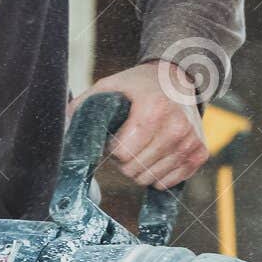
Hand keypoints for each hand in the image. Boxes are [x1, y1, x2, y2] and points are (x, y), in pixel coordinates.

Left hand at [69, 61, 208, 187]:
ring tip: (142, 147)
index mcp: (153, 110)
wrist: (178, 80)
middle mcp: (177, 127)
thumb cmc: (138, 86)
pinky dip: (158, 174)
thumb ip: (84, 108)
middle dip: (124, 161)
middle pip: (135, 170)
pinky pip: (170, 182)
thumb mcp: (109, 87)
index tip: (115, 137)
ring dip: (140, 169)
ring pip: (151, 179)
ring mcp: (191, 142)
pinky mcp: (200, 153)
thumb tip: (62, 130)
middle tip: (128, 142)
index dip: (112, 149)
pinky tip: (157, 154)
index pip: (122, 154)